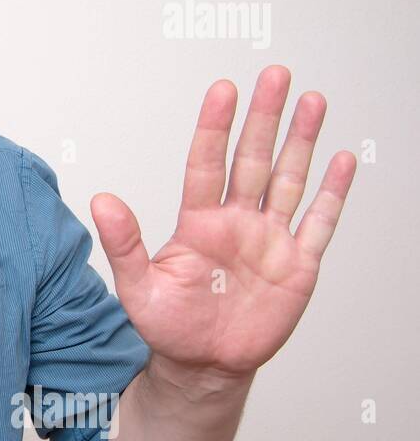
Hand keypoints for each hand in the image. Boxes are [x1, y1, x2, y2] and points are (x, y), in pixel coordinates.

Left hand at [89, 65, 355, 376]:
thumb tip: (99, 199)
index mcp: (199, 222)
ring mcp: (269, 240)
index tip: (224, 89)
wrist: (203, 366)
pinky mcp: (297, 266)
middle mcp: (237, 222)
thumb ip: (123, 242)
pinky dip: (331, 193)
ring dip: (302, 141)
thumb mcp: (137, 286)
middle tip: (275, 74)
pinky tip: (341, 160)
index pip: (207, 163)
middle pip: (254, 159)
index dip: (215, 127)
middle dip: (265, 116)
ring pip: (290, 180)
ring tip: (312, 100)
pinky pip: (318, 223)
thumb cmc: (168, 326)